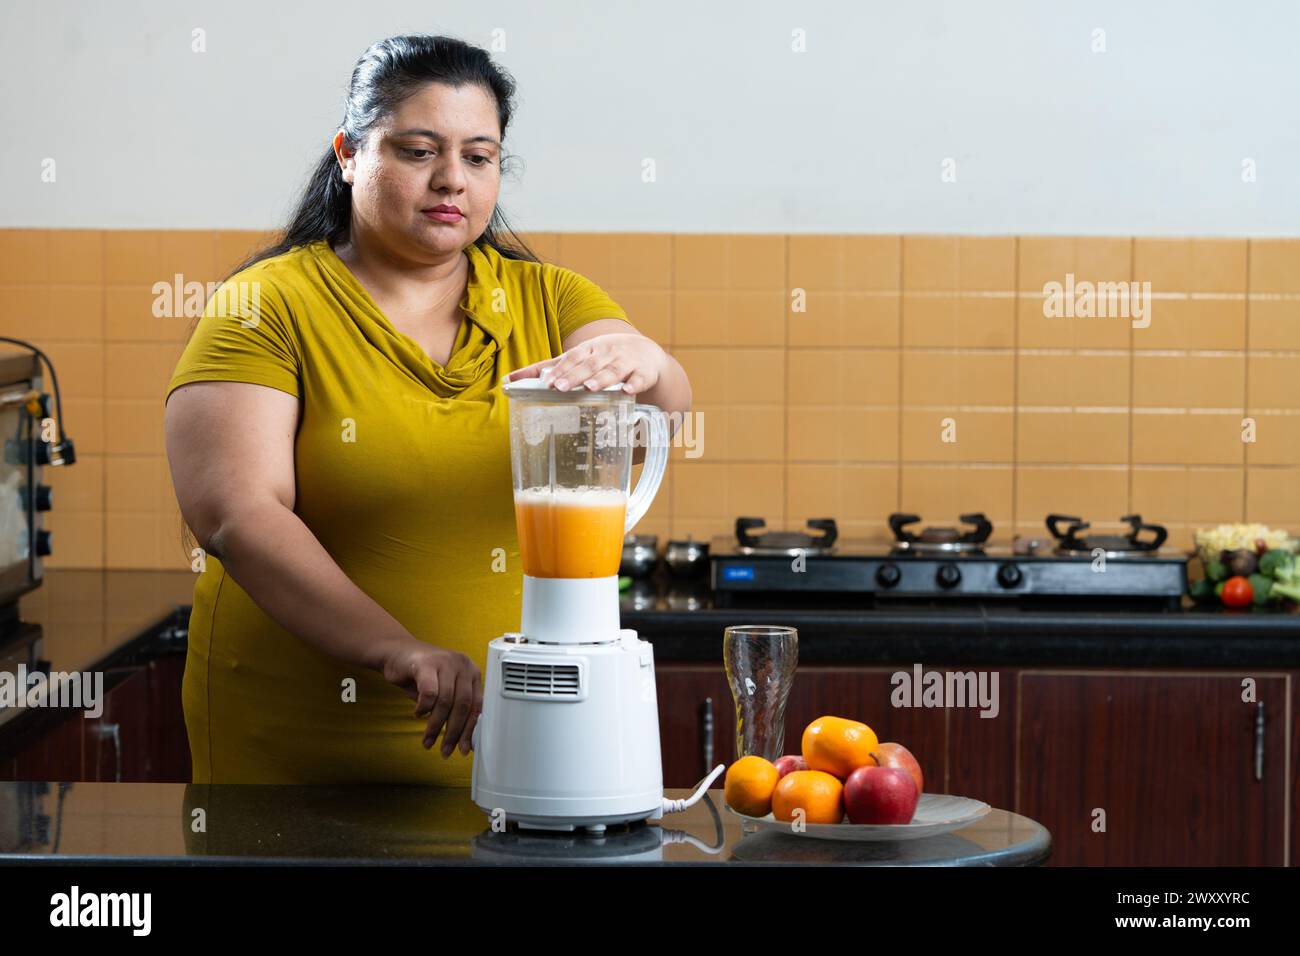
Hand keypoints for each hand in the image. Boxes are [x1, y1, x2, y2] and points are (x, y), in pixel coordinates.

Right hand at [381, 640, 481, 756]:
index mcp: (471, 673)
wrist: (396, 652)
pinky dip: (423, 708)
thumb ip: (454, 709)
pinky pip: (429, 694)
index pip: (477, 706)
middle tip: (445, 749)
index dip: (469, 730)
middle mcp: (462, 665)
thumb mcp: (443, 691)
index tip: (463, 748)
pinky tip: (418, 714)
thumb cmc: (421, 674)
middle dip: (453, 732)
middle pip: (462, 705)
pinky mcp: (426, 663)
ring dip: (436, 725)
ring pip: (445, 701)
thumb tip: (461, 738)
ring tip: (428, 738)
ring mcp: (445, 662)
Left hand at [505, 333, 666, 394]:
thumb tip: (508, 379)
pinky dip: (634, 384)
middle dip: (576, 375)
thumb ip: (546, 368)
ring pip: (613, 370)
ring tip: (590, 388)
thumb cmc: (604, 357)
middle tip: (560, 387)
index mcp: (588, 350)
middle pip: (589, 364)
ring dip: (602, 378)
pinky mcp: (644, 372)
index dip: (560, 370)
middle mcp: (606, 353)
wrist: (645, 352)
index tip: (547, 382)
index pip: (572, 358)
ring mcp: (626, 362)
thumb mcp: (577, 357)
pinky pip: (640, 378)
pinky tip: (628, 391)